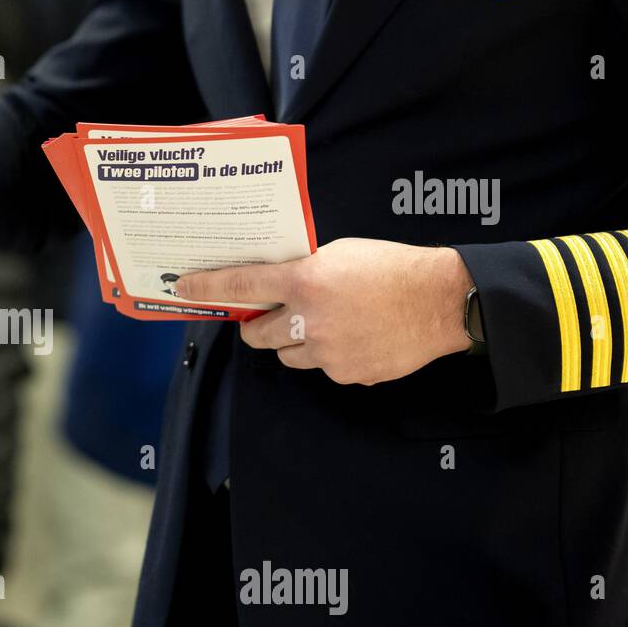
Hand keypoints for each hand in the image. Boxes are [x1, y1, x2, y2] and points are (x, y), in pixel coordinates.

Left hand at [176, 239, 474, 385]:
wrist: (443, 301)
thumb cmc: (393, 268)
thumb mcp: (340, 253)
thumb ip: (302, 269)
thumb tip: (272, 283)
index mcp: (306, 280)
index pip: (242, 285)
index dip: (208, 288)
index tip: (184, 289)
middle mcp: (310, 319)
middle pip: (257, 335)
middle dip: (256, 327)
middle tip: (265, 317)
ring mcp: (327, 352)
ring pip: (287, 356)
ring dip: (293, 342)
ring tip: (323, 324)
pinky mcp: (347, 373)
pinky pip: (322, 368)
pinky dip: (328, 355)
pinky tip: (353, 337)